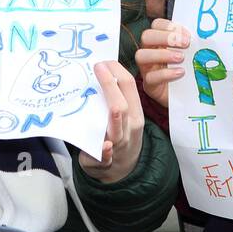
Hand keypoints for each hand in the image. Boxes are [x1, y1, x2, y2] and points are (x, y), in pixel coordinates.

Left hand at [78, 61, 144, 183]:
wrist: (122, 169)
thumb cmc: (120, 134)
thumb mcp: (126, 115)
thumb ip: (115, 98)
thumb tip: (101, 70)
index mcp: (134, 113)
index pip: (130, 87)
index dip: (118, 72)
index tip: (104, 62)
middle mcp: (128, 128)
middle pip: (122, 105)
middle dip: (111, 86)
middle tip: (98, 67)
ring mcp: (117, 146)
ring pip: (118, 131)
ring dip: (114, 117)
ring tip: (113, 107)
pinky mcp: (103, 161)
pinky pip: (106, 157)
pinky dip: (106, 152)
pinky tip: (105, 146)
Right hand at [135, 18, 188, 107]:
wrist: (188, 96)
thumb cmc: (189, 71)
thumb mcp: (192, 54)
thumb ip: (192, 44)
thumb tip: (203, 33)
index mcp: (159, 41)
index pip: (156, 25)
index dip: (170, 26)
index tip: (187, 34)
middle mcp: (150, 52)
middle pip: (146, 36)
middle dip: (165, 37)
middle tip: (185, 43)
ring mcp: (147, 69)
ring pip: (141, 55)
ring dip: (162, 54)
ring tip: (180, 58)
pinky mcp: (150, 85)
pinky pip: (150, 77)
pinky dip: (166, 73)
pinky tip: (180, 73)